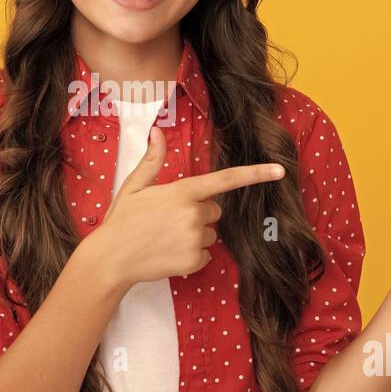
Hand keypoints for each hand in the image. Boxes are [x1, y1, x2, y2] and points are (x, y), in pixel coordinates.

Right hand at [91, 126, 285, 285]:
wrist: (111, 259)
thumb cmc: (122, 220)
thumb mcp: (134, 185)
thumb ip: (152, 159)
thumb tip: (157, 131)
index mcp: (182, 191)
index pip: (226, 180)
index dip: (255, 174)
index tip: (279, 170)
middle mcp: (193, 213)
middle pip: (214, 210)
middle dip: (198, 214)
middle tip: (168, 220)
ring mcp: (195, 238)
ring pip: (210, 234)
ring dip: (194, 236)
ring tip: (166, 238)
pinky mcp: (194, 260)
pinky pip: (205, 254)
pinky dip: (191, 256)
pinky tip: (169, 253)